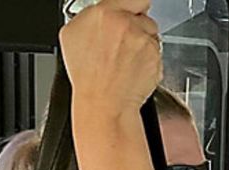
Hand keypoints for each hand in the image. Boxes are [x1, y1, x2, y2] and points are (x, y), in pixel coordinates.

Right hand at [60, 0, 161, 117]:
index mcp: (104, 13)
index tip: (135, 10)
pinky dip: (149, 59)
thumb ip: (90, 17)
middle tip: (123, 45)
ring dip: (143, 44)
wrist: (104, 101)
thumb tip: (99, 12)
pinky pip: (157, 53)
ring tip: (126, 60)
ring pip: (151, 35)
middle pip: (143, 17)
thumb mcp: (71, 35)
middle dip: (137, 28)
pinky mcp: (156, 56)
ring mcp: (143, 40)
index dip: (134, 6)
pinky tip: (133, 68)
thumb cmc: (87, 74)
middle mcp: (126, 24)